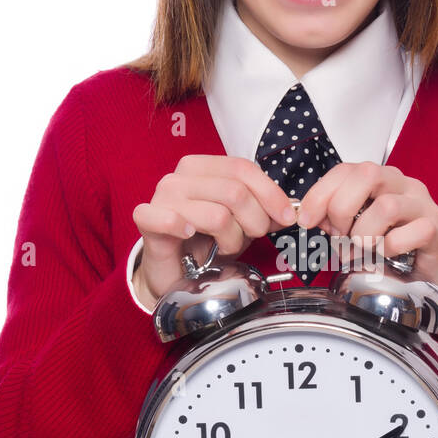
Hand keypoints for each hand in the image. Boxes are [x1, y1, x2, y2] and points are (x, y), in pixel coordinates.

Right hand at [132, 156, 295, 304]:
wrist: (171, 269)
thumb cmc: (205, 242)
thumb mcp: (242, 223)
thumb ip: (265, 212)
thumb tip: (290, 211)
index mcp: (203, 167)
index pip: (243, 169)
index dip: (271, 194)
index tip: (287, 217)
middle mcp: (181, 176)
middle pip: (235, 192)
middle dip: (255, 222)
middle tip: (251, 238)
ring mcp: (162, 196)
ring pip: (217, 214)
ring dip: (231, 239)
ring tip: (224, 247)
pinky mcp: (146, 219)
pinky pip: (172, 220)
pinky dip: (187, 230)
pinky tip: (191, 237)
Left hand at [296, 162, 437, 287]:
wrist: (423, 272)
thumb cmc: (387, 247)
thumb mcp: (353, 228)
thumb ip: (334, 218)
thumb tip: (310, 216)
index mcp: (381, 179)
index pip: (346, 170)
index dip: (320, 193)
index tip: (306, 219)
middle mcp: (404, 184)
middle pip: (368, 174)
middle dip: (342, 208)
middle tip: (340, 235)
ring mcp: (422, 205)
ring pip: (387, 206)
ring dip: (365, 234)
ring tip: (363, 249)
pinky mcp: (434, 229)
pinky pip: (405, 235)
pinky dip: (386, 249)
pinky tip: (385, 256)